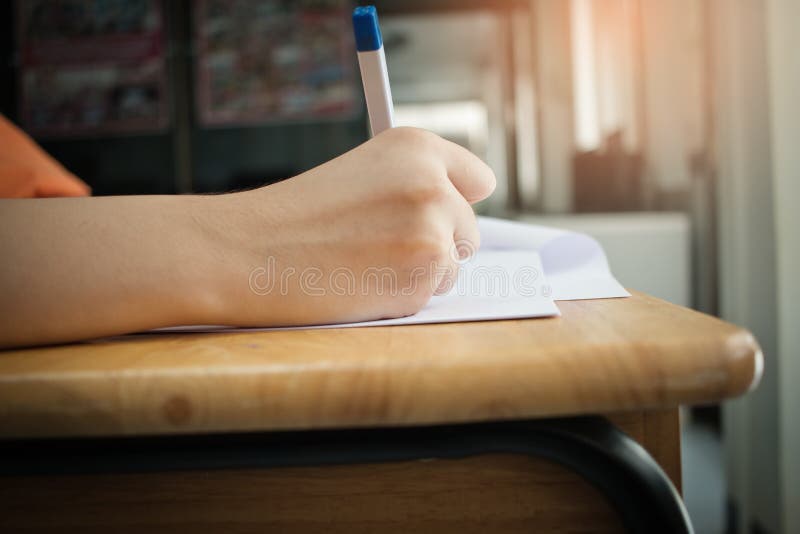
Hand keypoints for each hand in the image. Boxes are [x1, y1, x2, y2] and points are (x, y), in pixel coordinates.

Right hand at [217, 127, 496, 326]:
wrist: (246, 252)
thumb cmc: (295, 216)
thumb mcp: (361, 173)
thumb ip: (415, 184)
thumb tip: (461, 212)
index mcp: (417, 147)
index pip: (479, 180)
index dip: (457, 202)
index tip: (439, 214)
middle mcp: (433, 183)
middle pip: (469, 231)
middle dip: (435, 245)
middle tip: (379, 247)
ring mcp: (432, 231)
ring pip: (451, 268)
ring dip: (417, 274)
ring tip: (363, 263)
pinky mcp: (422, 278)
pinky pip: (429, 297)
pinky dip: (399, 299)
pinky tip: (359, 284)